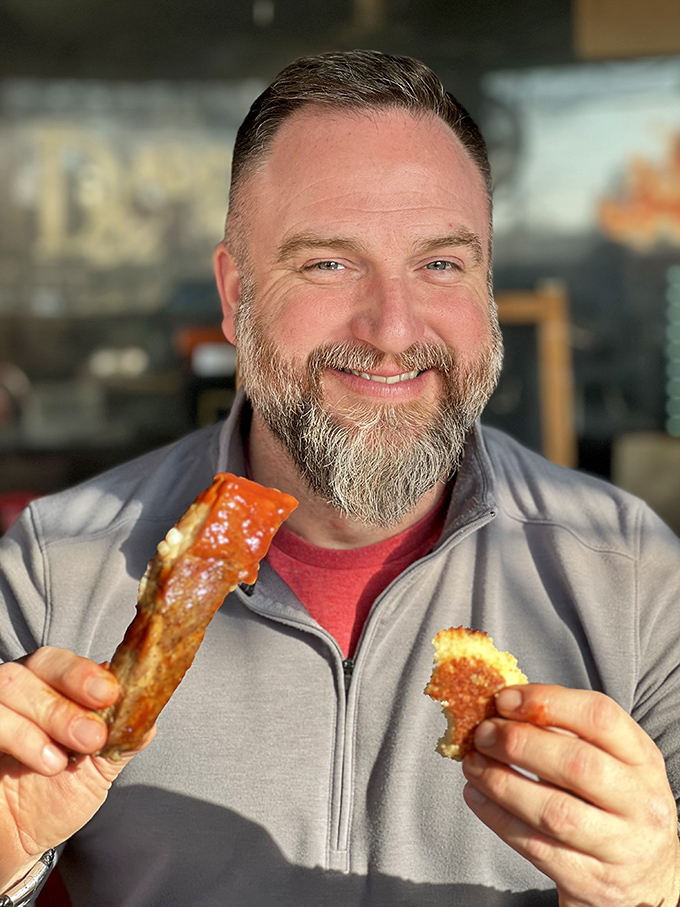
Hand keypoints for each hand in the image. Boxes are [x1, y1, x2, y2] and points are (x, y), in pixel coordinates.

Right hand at [0, 646, 153, 888]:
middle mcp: (19, 690)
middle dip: (68, 699)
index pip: (62, 660)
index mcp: (51, 686)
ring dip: (47, 718)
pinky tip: (45, 764)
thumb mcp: (99, 768)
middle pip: (36, 665)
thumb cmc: (57, 796)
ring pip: (9, 685)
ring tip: (65, 760)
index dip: (84, 671)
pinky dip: (20, 736)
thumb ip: (122, 738)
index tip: (110, 693)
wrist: (18, 842)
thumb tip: (149, 712)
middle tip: (93, 736)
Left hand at [461, 684, 679, 906]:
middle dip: (518, 743)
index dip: (546, 701)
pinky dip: (498, 818)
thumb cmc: (615, 805)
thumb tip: (504, 706)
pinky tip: (477, 796)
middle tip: (483, 734)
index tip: (503, 699)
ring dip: (502, 782)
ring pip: (554, 810)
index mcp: (643, 759)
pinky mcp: (591, 881)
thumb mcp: (611, 762)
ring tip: (472, 764)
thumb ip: (567, 732)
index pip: (599, 716)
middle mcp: (640, 802)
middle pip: (576, 763)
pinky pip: (537, 847)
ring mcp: (620, 847)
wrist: (646, 880)